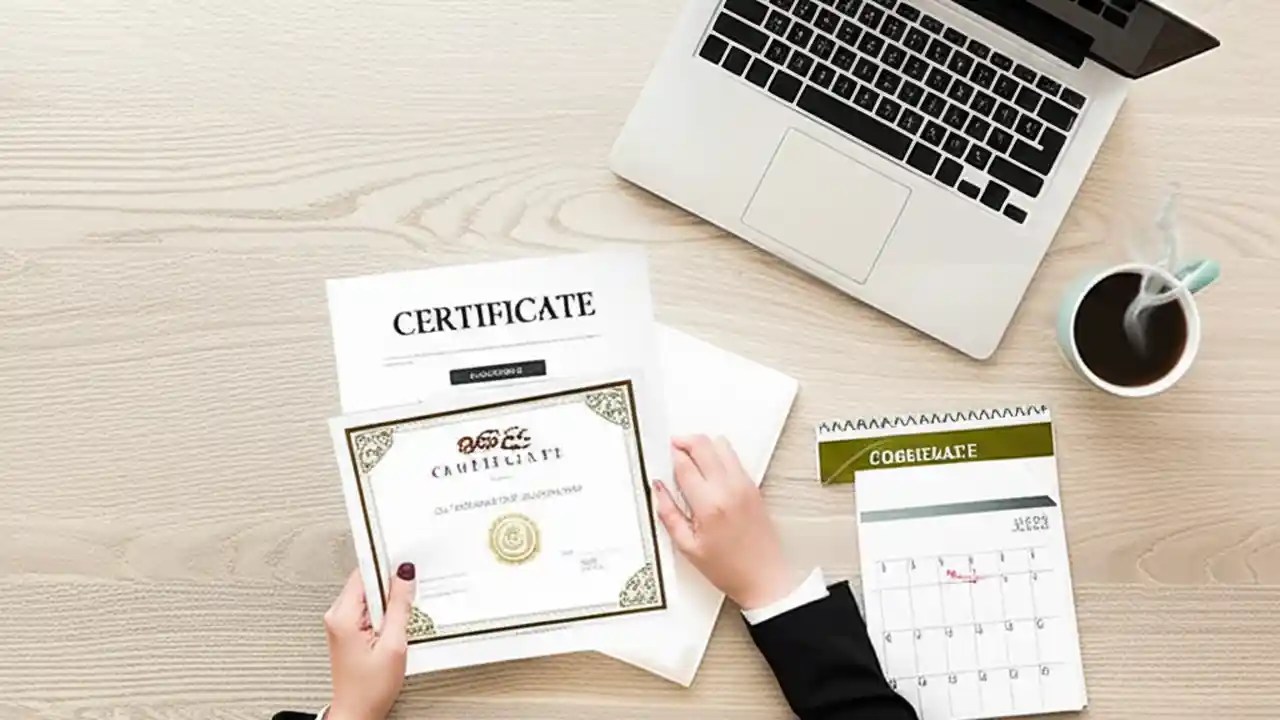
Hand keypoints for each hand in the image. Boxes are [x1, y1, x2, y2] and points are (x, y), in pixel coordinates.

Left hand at [324, 564, 416, 719]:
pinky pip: (368, 608)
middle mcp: (337, 616)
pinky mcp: (348, 630)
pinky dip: (383, 614)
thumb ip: (399, 606)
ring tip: (396, 625)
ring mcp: (341, 623)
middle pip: (366, 582)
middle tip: (404, 607)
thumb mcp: (393, 645)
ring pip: (369, 595)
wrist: (358, 713)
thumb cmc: (369, 688)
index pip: (364, 573)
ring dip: (387, 603)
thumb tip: (404, 575)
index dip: (386, 568)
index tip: (402, 567)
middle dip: (389, 589)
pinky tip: (390, 630)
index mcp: (343, 616)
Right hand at [653, 435, 795, 610]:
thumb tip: (658, 490)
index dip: (671, 456)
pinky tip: (710, 471)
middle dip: (685, 441)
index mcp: (709, 505)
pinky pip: (734, 459)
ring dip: (704, 445)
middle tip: (675, 447)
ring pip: (722, 445)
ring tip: (692, 458)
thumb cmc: (729, 568)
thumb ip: (668, 514)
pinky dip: (719, 456)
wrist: (764, 578)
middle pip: (703, 445)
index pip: (684, 464)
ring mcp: (744, 486)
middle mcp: (729, 489)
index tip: (663, 458)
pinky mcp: (754, 488)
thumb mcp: (688, 547)